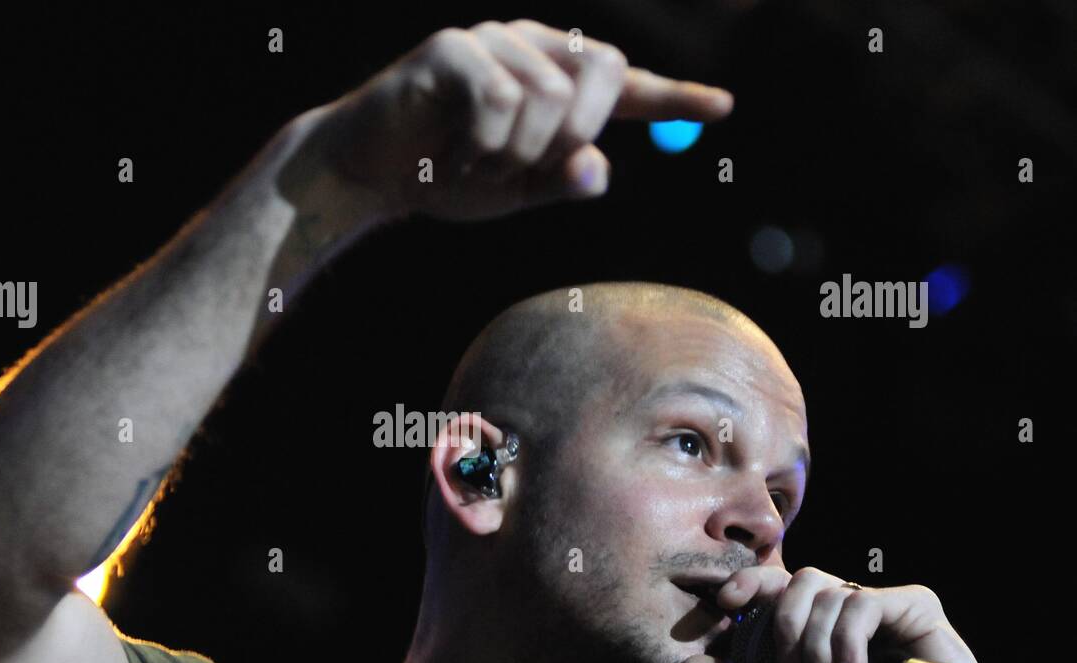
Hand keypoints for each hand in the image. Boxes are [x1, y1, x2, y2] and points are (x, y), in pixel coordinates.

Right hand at [299, 19, 732, 222]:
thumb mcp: (515, 191)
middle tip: (529, 168)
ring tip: (475, 167)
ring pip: (551, 95)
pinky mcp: (453, 49)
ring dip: (518, 153)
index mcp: (552, 79)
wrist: (369, 174)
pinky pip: (501, 101)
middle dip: (578, 131)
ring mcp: (492, 42)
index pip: (624, 82)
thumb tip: (601, 169)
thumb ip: (562, 180)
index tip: (722, 107)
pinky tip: (453, 159)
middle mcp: (530, 48)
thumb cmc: (443, 178)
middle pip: (602, 68)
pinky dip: (483, 147)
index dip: (674, 95)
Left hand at [677, 566, 983, 662]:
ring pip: (826, 591)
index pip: (772, 585)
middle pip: (796, 580)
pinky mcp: (913, 607)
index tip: (726, 602)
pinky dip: (849, 642)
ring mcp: (877, 605)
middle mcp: (840, 609)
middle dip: (783, 628)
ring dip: (817, 647)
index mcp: (810, 628)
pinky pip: (864, 603)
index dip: (747, 582)